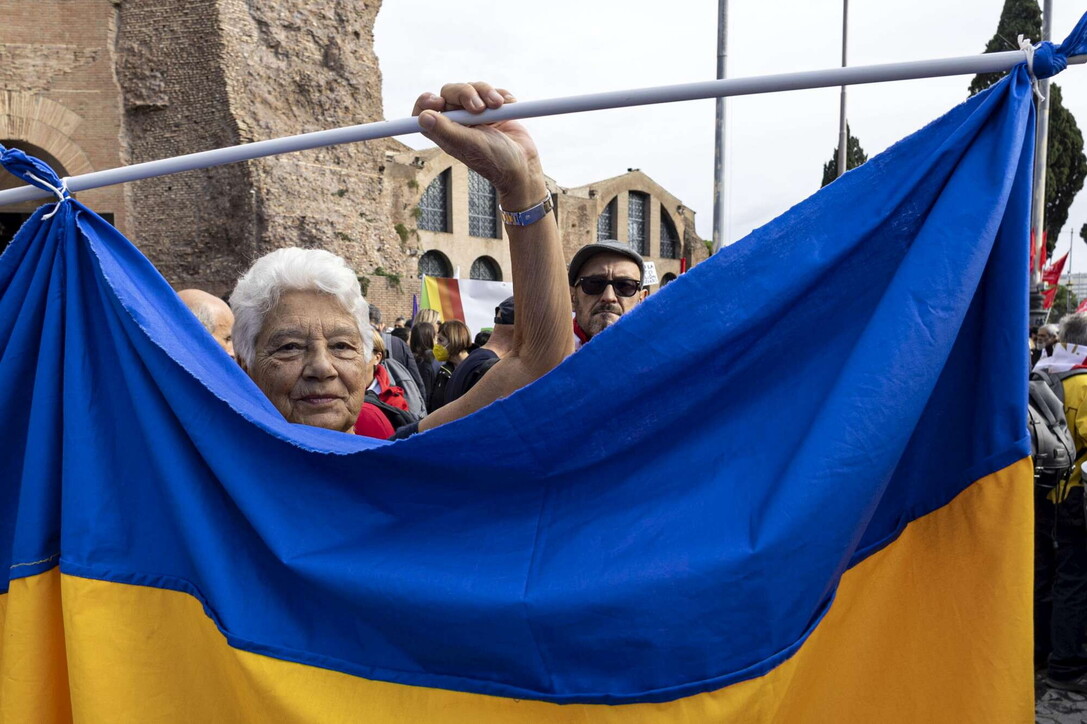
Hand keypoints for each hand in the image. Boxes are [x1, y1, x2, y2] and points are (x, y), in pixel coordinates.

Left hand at [413, 82, 544, 207]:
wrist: (524, 165)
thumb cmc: (495, 161)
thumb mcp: (470, 144)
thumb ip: (446, 130)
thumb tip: (423, 117)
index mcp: (445, 132)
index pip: (424, 112)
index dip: (425, 102)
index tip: (437, 101)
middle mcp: (458, 122)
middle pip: (450, 93)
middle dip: (465, 93)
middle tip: (479, 107)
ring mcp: (476, 114)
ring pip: (473, 87)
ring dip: (487, 92)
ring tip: (499, 106)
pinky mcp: (494, 109)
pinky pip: (492, 90)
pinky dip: (501, 94)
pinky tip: (510, 105)